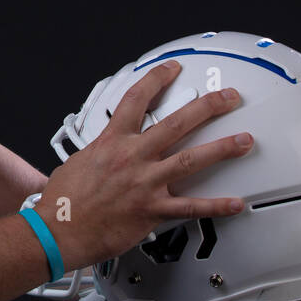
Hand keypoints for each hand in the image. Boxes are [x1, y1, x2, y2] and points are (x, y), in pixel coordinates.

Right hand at [36, 59, 250, 272]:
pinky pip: (191, 207)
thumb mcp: (77, 161)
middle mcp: (133, 157)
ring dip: (222, 148)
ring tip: (244, 140)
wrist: (57, 230)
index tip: (172, 70)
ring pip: (192, 159)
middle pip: (177, 122)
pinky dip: (216, 206)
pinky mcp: (151, 210)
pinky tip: (235, 202)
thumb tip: (104, 151)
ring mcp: (145, 183)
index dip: (157, 79)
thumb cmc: (62, 201)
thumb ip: (99, 151)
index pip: (137, 99)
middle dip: (207, 107)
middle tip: (228, 98)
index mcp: (112, 141)